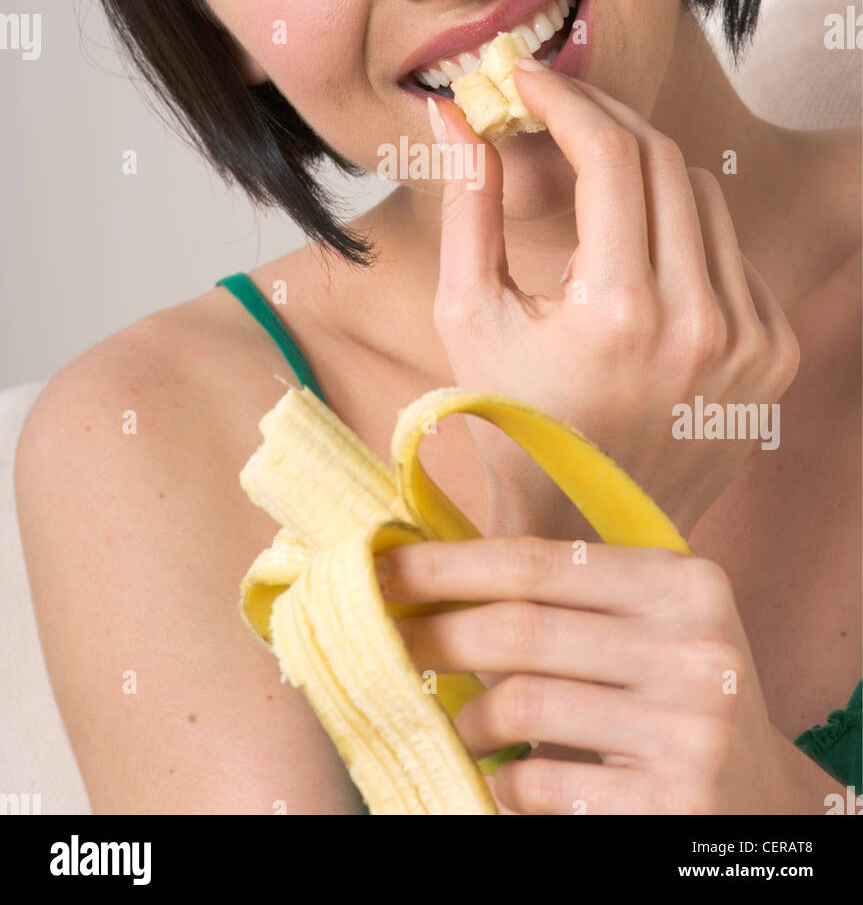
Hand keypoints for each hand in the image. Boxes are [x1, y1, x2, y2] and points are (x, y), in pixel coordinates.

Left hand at [377, 536, 835, 814]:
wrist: (764, 808)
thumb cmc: (681, 698)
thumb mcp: (655, 626)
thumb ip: (571, 595)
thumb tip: (428, 571)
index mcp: (684, 584)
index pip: (535, 563)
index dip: (445, 566)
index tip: (379, 570)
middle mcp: (695, 649)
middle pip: (517, 629)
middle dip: (431, 635)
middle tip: (380, 643)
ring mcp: (689, 731)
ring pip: (519, 705)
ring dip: (464, 720)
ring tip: (455, 726)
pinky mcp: (671, 804)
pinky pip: (540, 784)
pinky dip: (501, 783)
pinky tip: (498, 779)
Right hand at [431, 66, 799, 534]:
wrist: (587, 528)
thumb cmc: (512, 425)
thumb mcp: (469, 316)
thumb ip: (468, 206)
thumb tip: (455, 114)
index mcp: (620, 313)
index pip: (611, 157)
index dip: (566, 101)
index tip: (528, 81)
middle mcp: (700, 323)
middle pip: (665, 160)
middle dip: (604, 121)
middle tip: (556, 113)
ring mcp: (749, 342)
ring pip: (704, 197)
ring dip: (644, 174)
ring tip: (590, 190)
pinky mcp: (774, 356)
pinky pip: (730, 252)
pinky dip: (682, 234)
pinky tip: (637, 262)